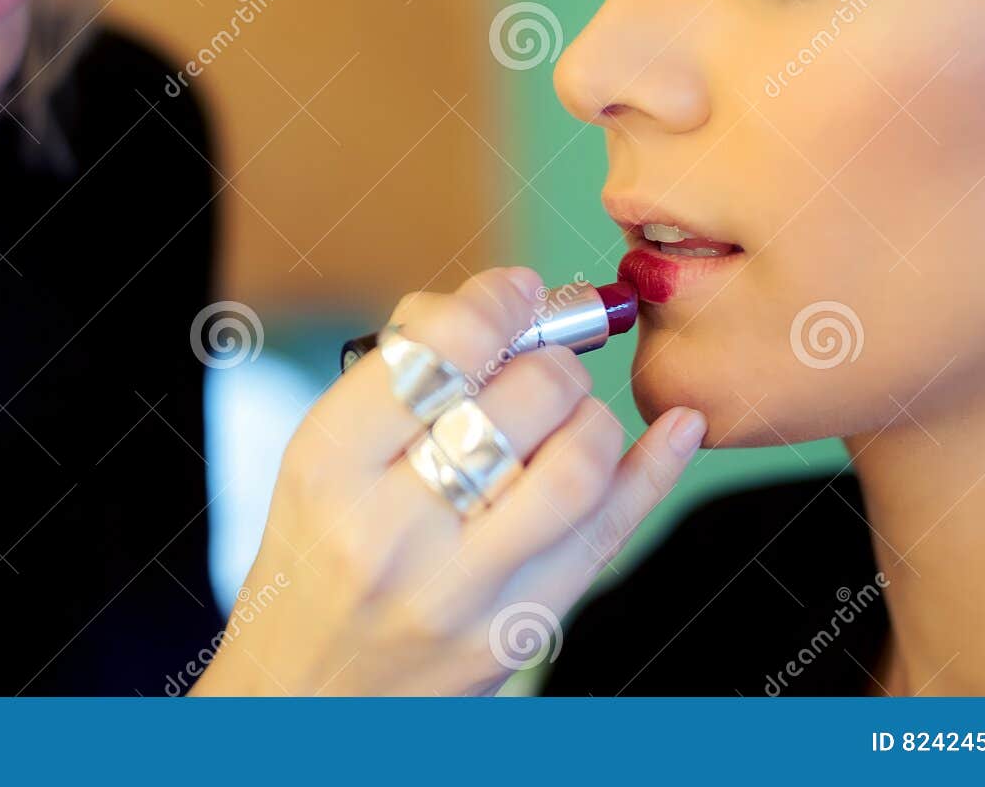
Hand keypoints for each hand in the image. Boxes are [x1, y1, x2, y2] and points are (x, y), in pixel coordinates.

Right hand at [189, 267, 705, 695]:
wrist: (307, 693)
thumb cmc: (318, 555)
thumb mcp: (322, 458)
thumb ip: (400, 376)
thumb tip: (505, 306)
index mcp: (330, 466)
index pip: (440, 350)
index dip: (498, 302)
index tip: (517, 292)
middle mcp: (394, 530)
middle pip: (525, 397)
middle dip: (551, 359)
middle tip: (541, 361)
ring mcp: (463, 590)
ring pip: (579, 462)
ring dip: (591, 414)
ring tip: (567, 415)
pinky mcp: (518, 631)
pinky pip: (611, 534)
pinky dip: (657, 469)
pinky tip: (677, 430)